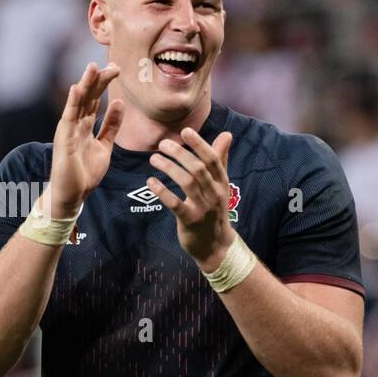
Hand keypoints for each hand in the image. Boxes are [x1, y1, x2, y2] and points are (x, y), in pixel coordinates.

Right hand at [44, 61, 124, 215]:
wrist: (73, 196)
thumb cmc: (85, 173)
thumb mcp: (104, 146)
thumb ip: (111, 125)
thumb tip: (120, 102)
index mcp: (84, 125)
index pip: (95, 99)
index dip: (104, 83)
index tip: (116, 69)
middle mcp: (75, 124)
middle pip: (88, 96)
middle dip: (99, 80)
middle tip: (113, 65)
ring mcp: (68, 130)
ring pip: (77, 103)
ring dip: (85, 84)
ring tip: (93, 67)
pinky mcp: (64, 140)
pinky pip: (69, 118)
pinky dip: (72, 103)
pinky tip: (77, 88)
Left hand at [146, 128, 236, 272]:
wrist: (215, 245)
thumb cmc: (214, 210)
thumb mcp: (221, 185)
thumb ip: (221, 159)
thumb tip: (227, 134)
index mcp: (222, 182)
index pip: (212, 159)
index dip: (199, 144)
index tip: (185, 131)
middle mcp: (215, 193)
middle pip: (198, 168)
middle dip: (179, 153)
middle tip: (162, 144)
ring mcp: (203, 208)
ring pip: (186, 182)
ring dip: (168, 168)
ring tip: (154, 159)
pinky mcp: (190, 221)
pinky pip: (175, 203)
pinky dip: (162, 191)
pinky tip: (150, 181)